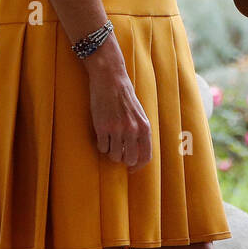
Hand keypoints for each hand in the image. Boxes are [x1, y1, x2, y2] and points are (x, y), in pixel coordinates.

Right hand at [86, 45, 152, 169]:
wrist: (110, 80)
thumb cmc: (125, 97)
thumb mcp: (139, 115)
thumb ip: (140, 133)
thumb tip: (137, 154)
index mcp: (144, 127)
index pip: (145, 156)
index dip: (138, 166)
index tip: (132, 169)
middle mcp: (132, 130)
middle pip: (129, 159)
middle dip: (122, 159)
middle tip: (118, 152)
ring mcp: (117, 129)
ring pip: (113, 155)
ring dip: (110, 152)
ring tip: (109, 141)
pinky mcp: (102, 127)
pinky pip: (102, 147)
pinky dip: (101, 146)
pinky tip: (102, 136)